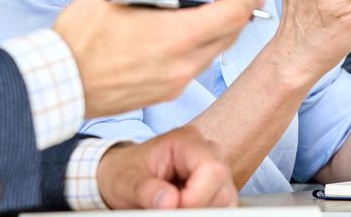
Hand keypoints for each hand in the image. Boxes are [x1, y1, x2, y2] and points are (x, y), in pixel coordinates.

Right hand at [53, 0, 261, 117]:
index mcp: (177, 34)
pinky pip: (195, 69)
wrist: (59, 83)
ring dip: (221, 32)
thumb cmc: (82, 33)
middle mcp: (183, 63)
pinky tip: (182, 36)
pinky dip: (200, 49)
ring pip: (214, 53)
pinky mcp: (164, 94)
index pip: (234, 14)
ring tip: (212, 12)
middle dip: (241, 13)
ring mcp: (175, 82)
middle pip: (230, 35)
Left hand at [96, 127, 236, 208]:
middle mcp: (207, 152)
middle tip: (168, 210)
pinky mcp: (217, 189)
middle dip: (197, 207)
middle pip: (223, 187)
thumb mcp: (126, 182)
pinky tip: (182, 209)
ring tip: (172, 207)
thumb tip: (169, 202)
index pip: (212, 168)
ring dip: (200, 212)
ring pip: (226, 201)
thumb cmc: (126, 173)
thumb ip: (145, 190)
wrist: (124, 176)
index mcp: (186, 141)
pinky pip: (223, 208)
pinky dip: (202, 214)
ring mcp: (214, 171)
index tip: (172, 208)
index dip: (196, 196)